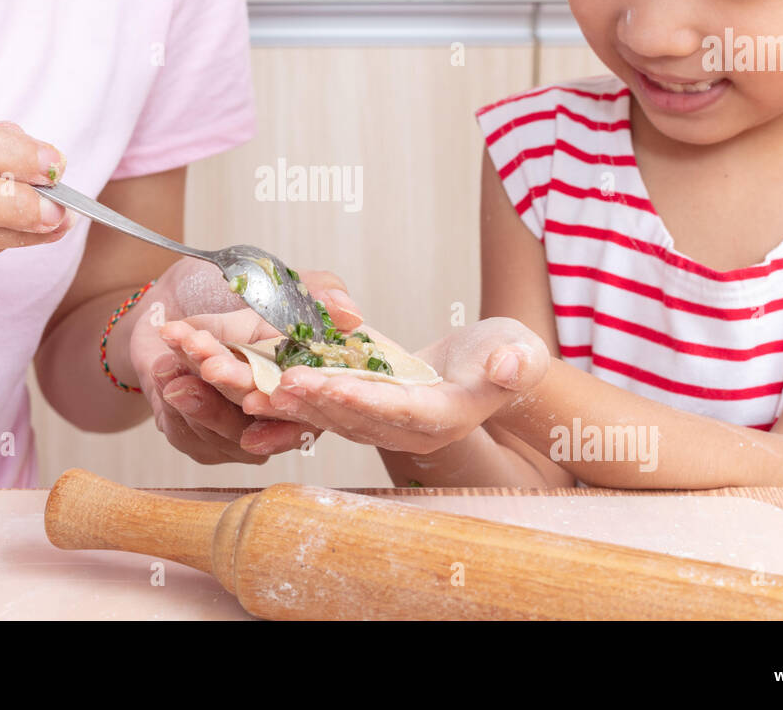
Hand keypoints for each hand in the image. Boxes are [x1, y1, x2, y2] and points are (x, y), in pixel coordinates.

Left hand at [128, 257, 359, 463]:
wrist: (160, 310)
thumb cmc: (217, 293)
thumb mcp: (272, 282)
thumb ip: (317, 294)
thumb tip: (351, 313)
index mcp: (303, 377)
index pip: (310, 406)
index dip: (294, 404)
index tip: (270, 391)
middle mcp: (274, 410)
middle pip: (261, 412)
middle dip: (233, 386)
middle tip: (212, 366)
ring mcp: (237, 429)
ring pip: (222, 427)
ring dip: (198, 391)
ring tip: (176, 356)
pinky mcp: (200, 441)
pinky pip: (188, 435)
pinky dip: (173, 399)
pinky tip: (163, 368)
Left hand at [241, 317, 550, 453]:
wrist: (493, 362)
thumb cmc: (509, 353)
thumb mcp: (521, 351)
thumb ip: (516, 363)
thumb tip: (508, 367)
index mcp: (445, 418)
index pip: (400, 411)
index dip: (365, 400)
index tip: (331, 387)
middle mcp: (411, 430)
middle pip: (358, 418)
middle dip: (318, 402)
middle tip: (280, 386)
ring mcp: (388, 424)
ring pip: (336, 417)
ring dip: (299, 405)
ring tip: (261, 390)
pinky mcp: (371, 411)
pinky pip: (329, 409)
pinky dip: (298, 401)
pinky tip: (263, 391)